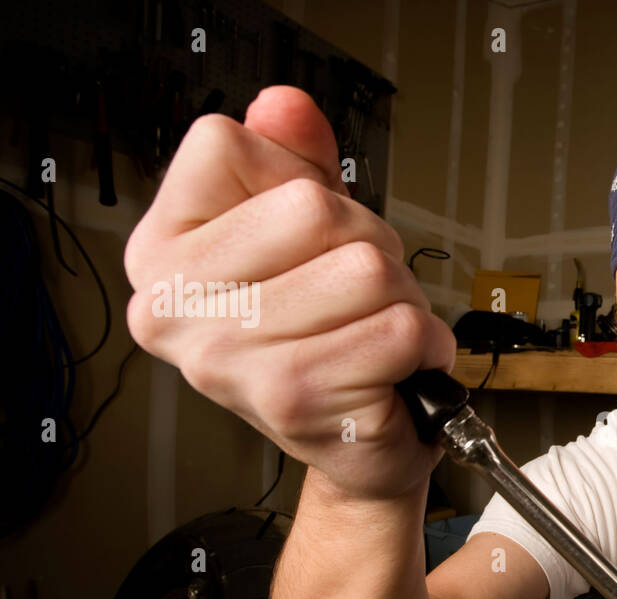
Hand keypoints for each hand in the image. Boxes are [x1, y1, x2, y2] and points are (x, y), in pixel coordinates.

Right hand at [124, 86, 456, 502]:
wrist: (357, 444)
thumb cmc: (330, 337)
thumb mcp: (307, 233)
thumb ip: (294, 159)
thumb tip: (283, 104)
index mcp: (161, 252)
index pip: (225, 145)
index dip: (298, 180)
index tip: (306, 242)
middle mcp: (174, 308)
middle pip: (315, 208)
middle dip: (369, 246)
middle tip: (357, 297)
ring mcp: (230, 359)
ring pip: (368, 270)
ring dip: (400, 300)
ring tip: (374, 333)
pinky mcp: (296, 399)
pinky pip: (399, 329)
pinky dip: (422, 344)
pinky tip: (395, 368)